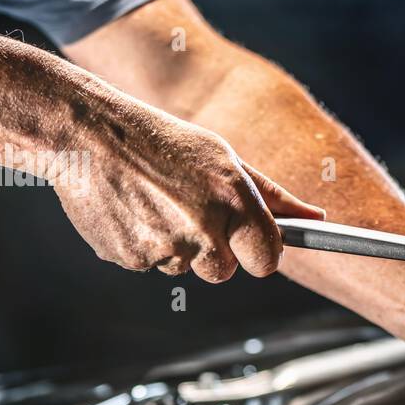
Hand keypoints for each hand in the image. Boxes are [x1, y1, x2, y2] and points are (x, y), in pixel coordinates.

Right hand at [53, 107, 324, 281]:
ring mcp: (165, 249)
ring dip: (176, 246)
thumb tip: (316, 218)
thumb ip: (272, 196)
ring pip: (184, 268)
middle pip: (224, 272)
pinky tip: (131, 210)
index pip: (267, 260)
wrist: (88, 133)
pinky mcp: (131, 258)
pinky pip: (149, 264)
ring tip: (155, 202)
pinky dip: (143, 244)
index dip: (259, 252)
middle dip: (214, 251)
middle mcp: (204, 230)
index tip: (251, 243)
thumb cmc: (163, 141)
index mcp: (234, 201)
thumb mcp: (223, 158)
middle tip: (190, 210)